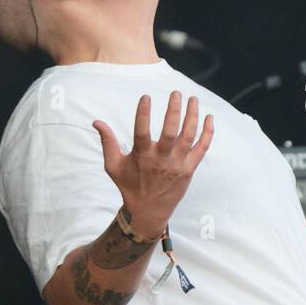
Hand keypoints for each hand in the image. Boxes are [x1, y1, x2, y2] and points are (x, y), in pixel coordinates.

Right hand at [92, 91, 213, 236]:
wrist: (149, 211)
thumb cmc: (129, 186)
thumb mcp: (113, 166)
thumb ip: (107, 142)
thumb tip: (96, 122)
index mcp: (142, 156)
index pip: (142, 131)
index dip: (143, 113)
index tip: (146, 96)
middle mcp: (161, 160)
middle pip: (171, 132)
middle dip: (174, 110)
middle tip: (176, 93)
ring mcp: (177, 164)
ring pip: (188, 137)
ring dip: (192, 116)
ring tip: (193, 99)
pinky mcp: (189, 169)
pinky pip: (202, 148)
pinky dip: (207, 133)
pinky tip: (209, 118)